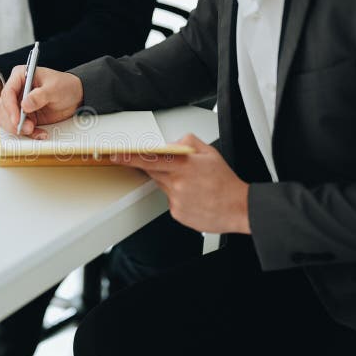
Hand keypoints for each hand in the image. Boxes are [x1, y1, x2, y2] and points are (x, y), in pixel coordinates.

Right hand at [0, 66, 83, 138]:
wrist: (75, 97)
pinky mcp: (24, 116)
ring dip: (18, 128)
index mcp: (20, 76)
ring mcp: (19, 104)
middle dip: (13, 121)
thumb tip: (24, 104)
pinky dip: (27, 133)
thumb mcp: (55, 88)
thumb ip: (40, 95)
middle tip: (27, 128)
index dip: (10, 107)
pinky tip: (39, 133)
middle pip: (3, 108)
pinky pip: (18, 127)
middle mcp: (17, 90)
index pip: (8, 92)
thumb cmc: (65, 86)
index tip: (17, 119)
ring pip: (6, 119)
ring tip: (33, 130)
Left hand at [110, 134, 250, 234]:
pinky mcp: (177, 213)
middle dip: (148, 167)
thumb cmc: (226, 182)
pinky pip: (170, 201)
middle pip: (152, 172)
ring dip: (170, 182)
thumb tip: (172, 142)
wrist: (239, 208)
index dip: (130, 157)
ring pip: (163, 186)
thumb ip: (188, 143)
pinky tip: (193, 197)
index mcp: (184, 165)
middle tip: (149, 164)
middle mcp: (177, 183)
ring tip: (191, 184)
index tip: (116, 155)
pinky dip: (178, 197)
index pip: (149, 158)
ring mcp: (176, 200)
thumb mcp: (210, 153)